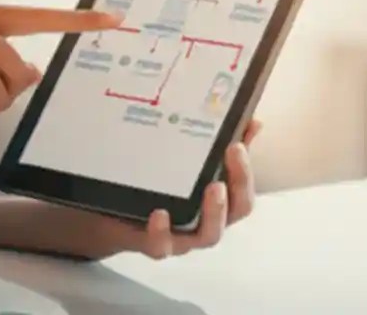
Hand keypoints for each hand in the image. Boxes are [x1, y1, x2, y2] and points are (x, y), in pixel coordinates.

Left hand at [60, 120, 262, 259]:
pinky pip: (161, 245)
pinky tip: (160, 214)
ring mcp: (182, 236)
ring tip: (213, 188)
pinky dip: (162, 232)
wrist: (114, 217)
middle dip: (239, 185)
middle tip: (232, 156)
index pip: (243, 190)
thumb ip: (217, 144)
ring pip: (208, 235)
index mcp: (217, 200)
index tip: (237, 144)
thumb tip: (252, 121)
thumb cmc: (159, 188)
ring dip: (215, 213)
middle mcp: (206, 220)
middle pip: (235, 211)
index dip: (246, 170)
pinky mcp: (153, 243)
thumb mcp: (186, 164)